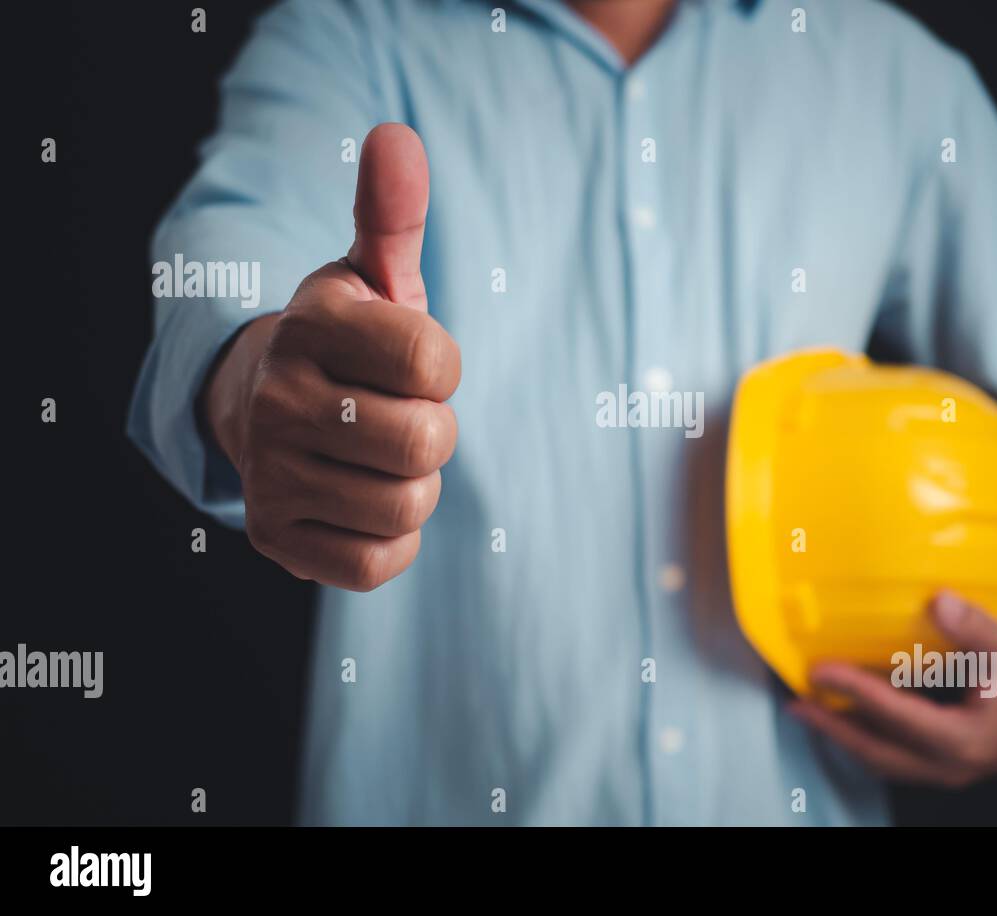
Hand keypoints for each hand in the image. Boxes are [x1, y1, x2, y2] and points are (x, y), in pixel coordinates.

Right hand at [202, 123, 459, 591]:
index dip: (444, 370)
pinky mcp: (276, 538)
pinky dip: (393, 538)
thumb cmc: (348, 342)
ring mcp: (270, 473)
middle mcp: (277, 397)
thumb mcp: (371, 276)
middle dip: (434, 432)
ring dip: (416, 486)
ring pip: (407, 506)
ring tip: (380, 456)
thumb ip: (392, 215)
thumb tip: (397, 136)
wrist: (266, 407)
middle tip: (401, 415)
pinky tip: (364, 500)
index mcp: (310, 323)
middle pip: (426, 443)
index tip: (416, 362)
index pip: (433, 363)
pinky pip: (381, 562)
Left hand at [787, 591, 996, 787]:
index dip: (855, 693)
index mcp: (966, 740)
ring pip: (886, 759)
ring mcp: (951, 770)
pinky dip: (870, 737)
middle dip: (833, 728)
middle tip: (797, 703)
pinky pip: (899, 755)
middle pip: (878, 751)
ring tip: (812, 710)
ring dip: (847, 736)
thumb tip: (938, 601)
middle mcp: (953, 764)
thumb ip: (975, 627)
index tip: (822, 671)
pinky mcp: (950, 764)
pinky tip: (851, 715)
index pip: (896, 717)